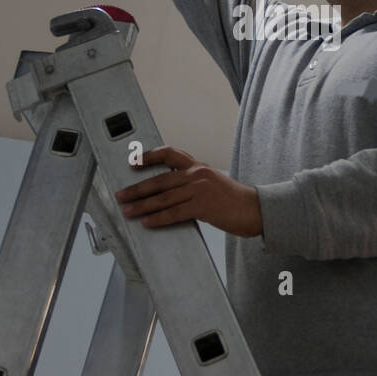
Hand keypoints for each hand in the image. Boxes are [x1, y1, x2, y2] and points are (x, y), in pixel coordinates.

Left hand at [115, 146, 262, 237]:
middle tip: (121, 195)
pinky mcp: (204, 206)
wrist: (255, 210)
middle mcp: (197, 174)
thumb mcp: (212, 182)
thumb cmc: (233, 199)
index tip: (133, 162)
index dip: (149, 156)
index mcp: (198, 166)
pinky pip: (174, 213)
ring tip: (128, 210)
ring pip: (164, 198)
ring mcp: (200, 189)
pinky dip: (158, 218)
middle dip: (137, 189)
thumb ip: (191, 182)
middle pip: (160, 180)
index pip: (169, 154)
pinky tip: (147, 222)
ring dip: (142, 205)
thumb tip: (165, 192)